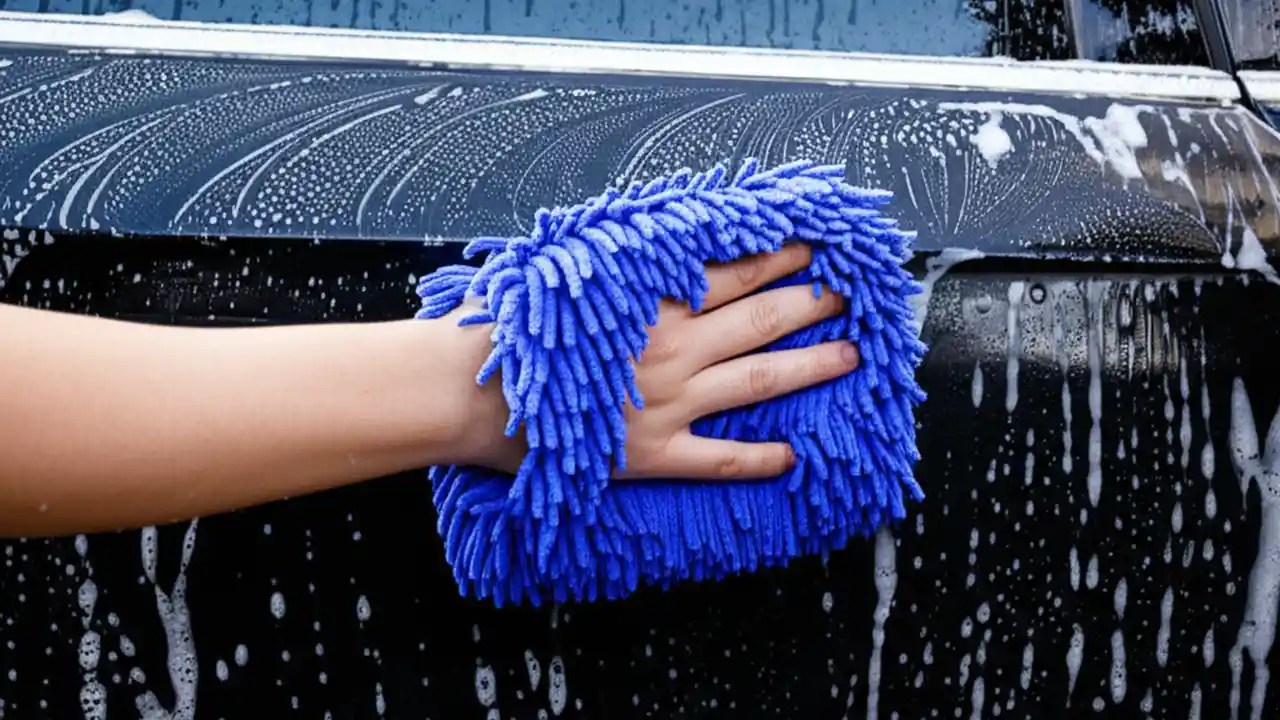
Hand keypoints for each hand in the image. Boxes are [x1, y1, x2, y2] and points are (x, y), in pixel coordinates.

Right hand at [445, 244, 857, 478]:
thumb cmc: (510, 329)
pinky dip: (758, 459)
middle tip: (848, 294)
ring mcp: (667, 405)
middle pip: (758, 322)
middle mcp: (669, 351)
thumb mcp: (562, 273)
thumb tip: (653, 237)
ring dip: (808, 366)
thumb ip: (614, 260)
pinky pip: (718, 459)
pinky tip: (793, 456)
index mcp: (649, 305)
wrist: (471, 393)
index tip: (813, 248)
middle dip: (809, 304)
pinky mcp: (652, 455)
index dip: (778, 259)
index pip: (732, 275)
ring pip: (755, 382)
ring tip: (849, 355)